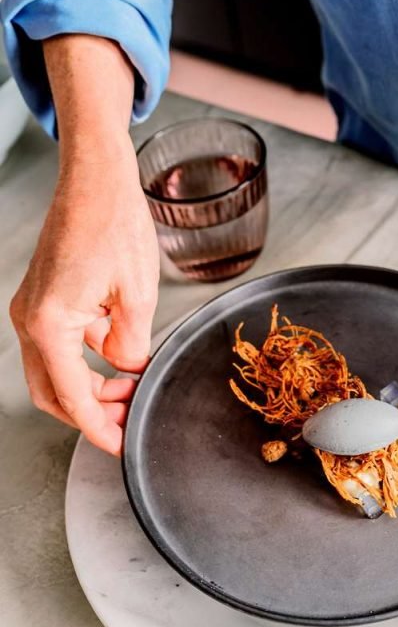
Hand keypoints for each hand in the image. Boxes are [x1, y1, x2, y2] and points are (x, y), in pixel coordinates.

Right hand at [9, 34, 159, 455]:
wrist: (96, 179)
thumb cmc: (114, 223)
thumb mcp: (138, 294)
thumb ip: (131, 344)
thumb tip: (127, 370)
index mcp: (50, 324)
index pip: (72, 398)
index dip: (99, 429)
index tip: (120, 447)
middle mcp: (30, 319)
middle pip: (53, 392)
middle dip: (91, 413)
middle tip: (130, 419)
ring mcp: (32, 308)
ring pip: (54, 371)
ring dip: (89, 387)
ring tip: (131, 388)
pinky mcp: (43, 298)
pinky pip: (60, 345)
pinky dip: (86, 361)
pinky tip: (120, 358)